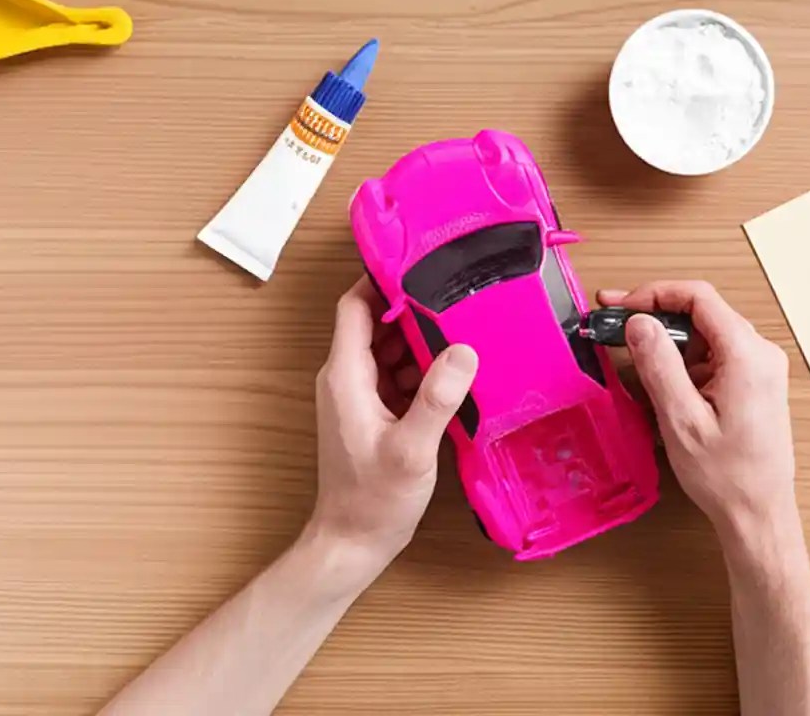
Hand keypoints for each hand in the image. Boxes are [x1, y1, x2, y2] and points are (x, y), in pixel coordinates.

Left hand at [311, 279, 477, 563]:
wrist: (352, 543)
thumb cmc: (373, 501)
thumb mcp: (411, 449)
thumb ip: (436, 399)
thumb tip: (463, 352)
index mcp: (346, 376)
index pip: (355, 306)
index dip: (382, 281)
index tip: (420, 265)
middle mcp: (347, 379)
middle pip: (378, 324)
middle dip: (415, 310)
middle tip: (457, 297)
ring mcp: (360, 397)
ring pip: (390, 350)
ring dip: (422, 342)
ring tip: (464, 331)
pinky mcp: (374, 414)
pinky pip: (398, 376)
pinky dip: (423, 370)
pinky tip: (454, 375)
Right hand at [598, 281, 795, 538]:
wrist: (759, 513)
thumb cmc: (727, 477)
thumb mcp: (681, 421)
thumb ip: (660, 365)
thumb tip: (640, 323)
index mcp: (747, 357)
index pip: (699, 298)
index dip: (654, 294)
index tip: (621, 305)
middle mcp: (760, 354)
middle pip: (702, 312)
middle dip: (656, 315)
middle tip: (615, 324)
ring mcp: (760, 368)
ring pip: (706, 334)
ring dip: (669, 342)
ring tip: (636, 362)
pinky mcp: (754, 382)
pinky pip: (715, 355)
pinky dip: (685, 361)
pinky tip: (664, 384)